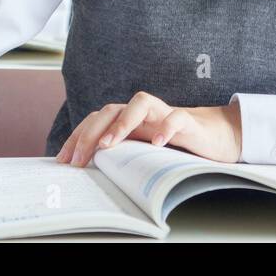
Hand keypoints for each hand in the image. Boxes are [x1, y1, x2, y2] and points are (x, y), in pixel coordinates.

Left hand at [56, 92, 242, 166]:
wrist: (212, 135)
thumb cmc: (172, 144)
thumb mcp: (141, 151)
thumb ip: (120, 155)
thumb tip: (87, 172)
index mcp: (128, 119)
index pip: (97, 120)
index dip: (78, 136)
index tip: (63, 160)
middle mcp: (142, 112)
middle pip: (111, 110)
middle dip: (91, 133)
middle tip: (78, 159)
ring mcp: (164, 113)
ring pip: (141, 103)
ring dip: (122, 122)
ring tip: (108, 144)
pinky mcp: (188, 121)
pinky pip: (176, 118)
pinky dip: (166, 127)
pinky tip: (157, 143)